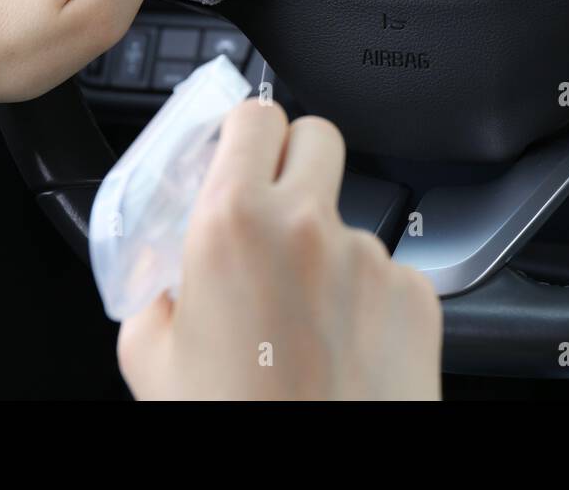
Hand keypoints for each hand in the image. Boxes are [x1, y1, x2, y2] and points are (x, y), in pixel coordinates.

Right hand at [116, 101, 443, 399]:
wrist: (319, 485)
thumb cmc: (233, 425)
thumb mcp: (151, 360)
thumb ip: (155, 293)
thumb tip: (167, 273)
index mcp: (233, 225)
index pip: (254, 116)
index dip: (245, 132)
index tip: (239, 151)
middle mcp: (308, 225)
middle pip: (317, 135)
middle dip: (294, 162)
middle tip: (274, 210)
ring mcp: (371, 256)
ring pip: (350, 213)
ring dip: (326, 245)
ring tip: (303, 316)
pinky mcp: (416, 293)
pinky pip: (387, 268)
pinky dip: (366, 294)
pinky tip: (342, 342)